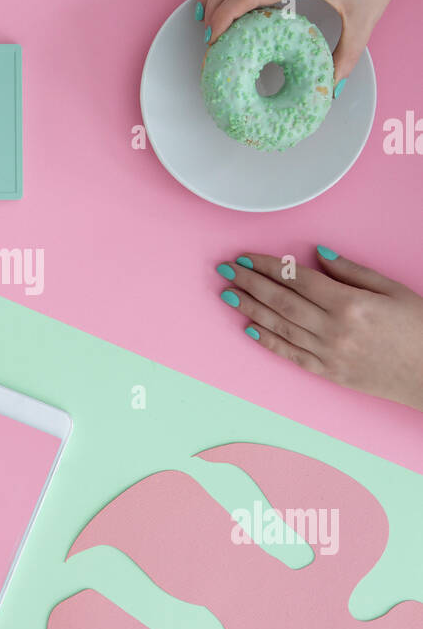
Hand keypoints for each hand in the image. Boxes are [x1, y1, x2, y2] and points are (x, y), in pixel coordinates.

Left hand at [216, 248, 422, 410]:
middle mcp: (335, 330)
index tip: (245, 257)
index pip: (297, 279)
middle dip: (250, 283)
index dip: (267, 266)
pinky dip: (269, 341)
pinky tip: (250, 328)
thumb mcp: (391, 290)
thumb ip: (351, 271)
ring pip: (280, 327)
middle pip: (281, 301)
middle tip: (225, 270)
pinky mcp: (329, 373)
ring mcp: (330, 354)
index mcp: (350, 304)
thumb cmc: (419, 328)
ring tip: (229, 293)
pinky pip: (292, 354)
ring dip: (251, 308)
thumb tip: (316, 254)